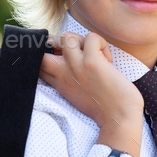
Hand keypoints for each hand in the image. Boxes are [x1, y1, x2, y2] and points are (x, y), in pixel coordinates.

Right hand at [40, 32, 144, 156]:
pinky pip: (91, 37)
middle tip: (76, 51)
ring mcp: (76, 66)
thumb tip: (76, 58)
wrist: (118, 120)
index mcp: (59, 82)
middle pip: (43, 49)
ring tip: (93, 53)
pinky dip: (101, 43)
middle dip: (56, 42)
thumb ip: (69, 80)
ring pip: (66, 37)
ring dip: (80, 39)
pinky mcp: (92, 62)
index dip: (47, 54)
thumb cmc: (103, 108)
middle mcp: (63, 73)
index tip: (63, 56)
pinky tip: (108, 59)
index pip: (38, 63)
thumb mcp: (75, 95)